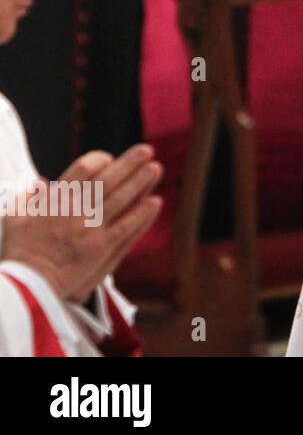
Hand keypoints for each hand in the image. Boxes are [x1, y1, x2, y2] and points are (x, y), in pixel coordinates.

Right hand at [0, 145, 162, 302]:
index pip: (82, 169)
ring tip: (156, 168)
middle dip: (129, 163)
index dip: (99, 160)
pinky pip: (126, 226)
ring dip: (140, 182)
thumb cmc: (20, 252)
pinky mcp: (101, 247)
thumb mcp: (14, 219)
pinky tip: (156, 202)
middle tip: (146, 150)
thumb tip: (38, 183)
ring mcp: (90, 228)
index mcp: (55, 200)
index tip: (109, 158)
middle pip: (108, 179)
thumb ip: (26, 198)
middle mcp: (75, 210)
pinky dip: (142, 213)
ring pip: (121, 199)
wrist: (28, 284)